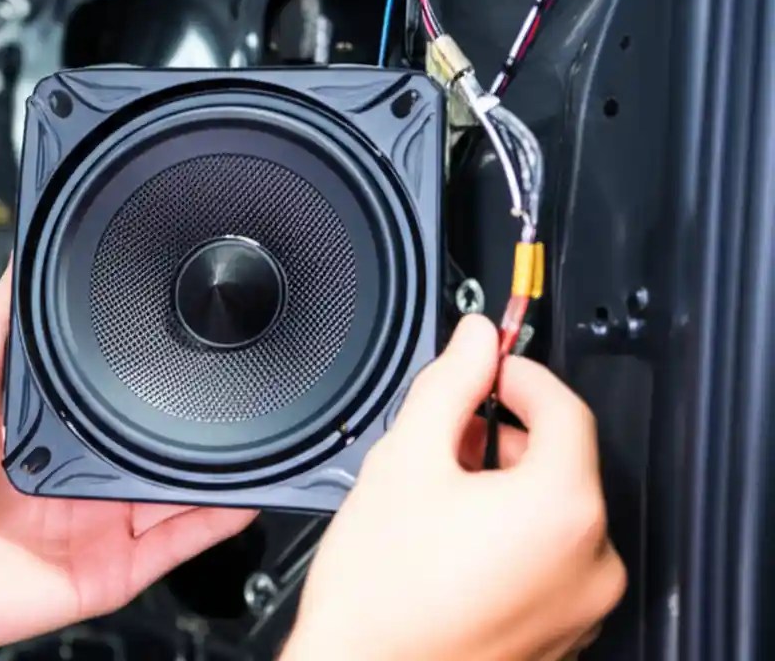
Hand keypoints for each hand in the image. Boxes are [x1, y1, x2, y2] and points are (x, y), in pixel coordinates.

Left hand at [0, 267, 256, 652]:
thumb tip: (15, 273)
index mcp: (62, 452)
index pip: (122, 418)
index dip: (155, 395)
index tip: (186, 358)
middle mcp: (90, 491)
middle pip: (159, 459)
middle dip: (196, 434)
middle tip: (232, 400)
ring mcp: (104, 531)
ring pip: (179, 500)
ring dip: (217, 476)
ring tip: (252, 445)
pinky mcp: (113, 572)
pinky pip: (175, 547)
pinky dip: (212, 523)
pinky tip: (238, 497)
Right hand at [284, 316, 625, 659]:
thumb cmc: (380, 594)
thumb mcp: (405, 460)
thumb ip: (449, 384)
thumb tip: (475, 341)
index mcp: (563, 508)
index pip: (564, 407)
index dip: (519, 375)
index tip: (487, 370)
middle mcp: (591, 562)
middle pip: (561, 463)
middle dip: (504, 438)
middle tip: (446, 440)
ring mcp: (581, 607)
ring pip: (554, 516)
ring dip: (506, 490)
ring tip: (440, 501)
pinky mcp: (563, 636)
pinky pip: (550, 565)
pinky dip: (513, 542)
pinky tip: (455, 547)